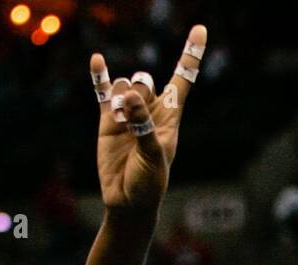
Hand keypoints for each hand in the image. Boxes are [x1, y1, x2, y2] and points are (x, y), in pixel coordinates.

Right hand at [91, 25, 207, 213]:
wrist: (127, 201)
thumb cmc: (149, 183)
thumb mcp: (153, 156)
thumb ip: (143, 125)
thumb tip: (130, 95)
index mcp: (171, 118)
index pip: (183, 79)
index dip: (191, 54)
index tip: (200, 29)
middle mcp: (151, 111)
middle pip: (144, 80)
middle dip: (137, 93)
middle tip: (133, 121)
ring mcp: (129, 113)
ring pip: (124, 86)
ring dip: (120, 100)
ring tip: (121, 125)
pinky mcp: (108, 119)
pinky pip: (104, 91)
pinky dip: (101, 76)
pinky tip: (97, 60)